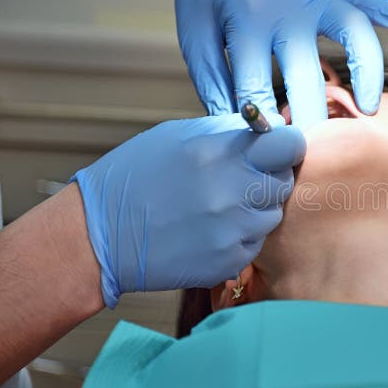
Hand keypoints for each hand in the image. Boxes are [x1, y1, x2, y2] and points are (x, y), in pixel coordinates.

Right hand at [72, 115, 304, 306]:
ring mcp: (231, 232)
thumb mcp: (178, 137)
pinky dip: (239, 238)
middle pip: (282, 183)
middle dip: (267, 178)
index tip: (278, 149)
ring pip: (271, 217)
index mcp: (217, 154)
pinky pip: (254, 245)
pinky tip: (209, 231)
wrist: (99, 238)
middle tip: (239, 180)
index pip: (288, 146)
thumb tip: (271, 125)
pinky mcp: (227, 262)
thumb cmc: (135, 179)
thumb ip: (228, 132)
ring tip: (217, 207)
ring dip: (254, 211)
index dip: (286, 147)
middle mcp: (230, 193)